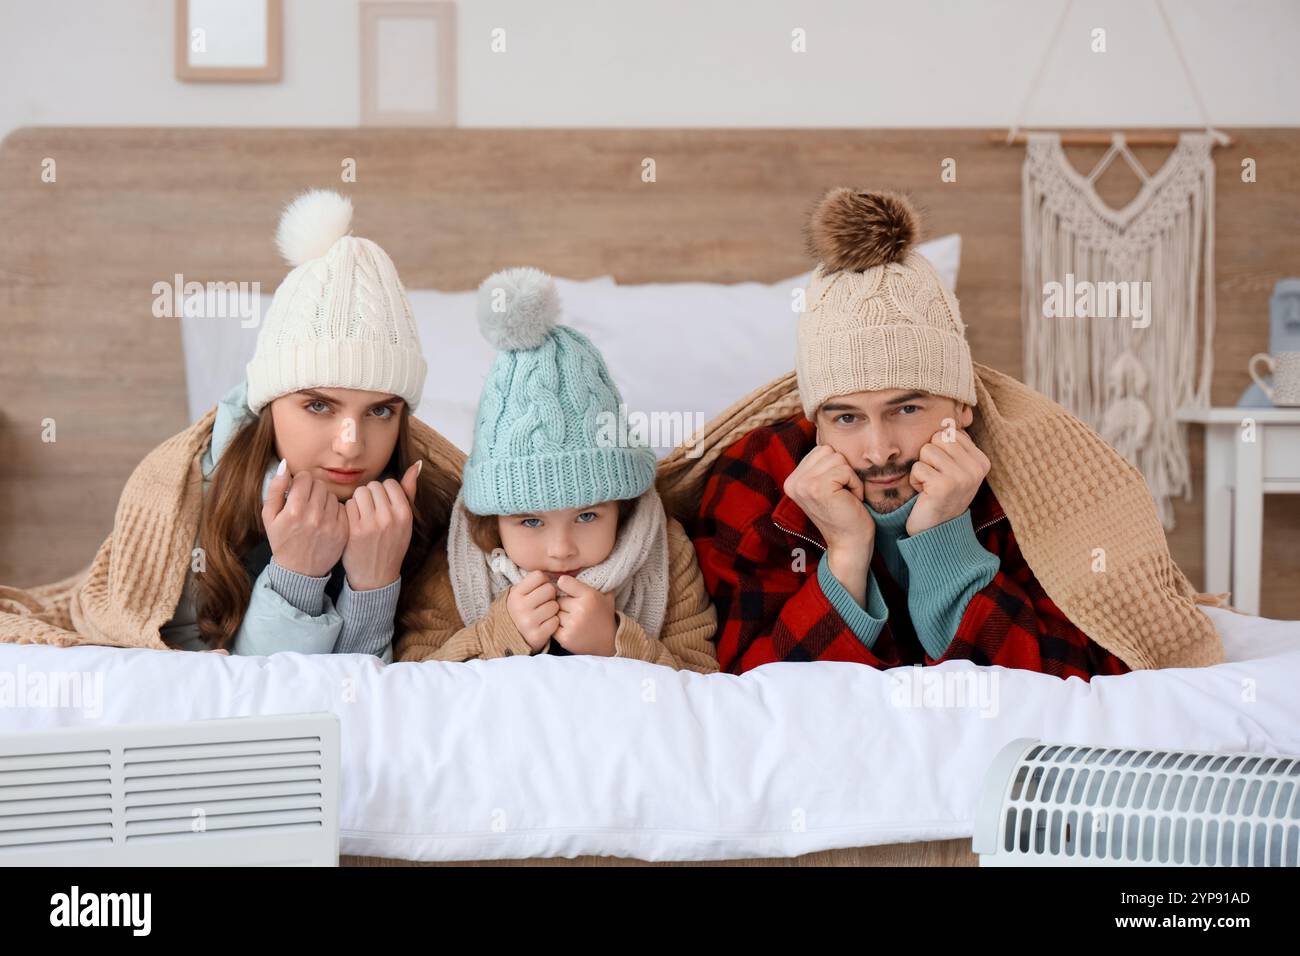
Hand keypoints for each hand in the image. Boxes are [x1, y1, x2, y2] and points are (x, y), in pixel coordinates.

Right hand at [262, 461, 349, 577]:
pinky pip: (342, 509)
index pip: (306, 478)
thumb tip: (285, 465)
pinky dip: (334, 511)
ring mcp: (331, 524)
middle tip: (307, 501)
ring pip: (332, 496)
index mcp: (294, 511)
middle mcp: (314, 516)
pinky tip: (326, 520)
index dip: (301, 481)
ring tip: (315, 512)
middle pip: (320, 485)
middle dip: (312, 489)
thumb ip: (275, 488)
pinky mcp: (343, 531)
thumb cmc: (282, 541)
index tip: (298, 490)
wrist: (299, 571)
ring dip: (324, 500)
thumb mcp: (269, 516)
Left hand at [341, 461, 420, 590]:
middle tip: (372, 511)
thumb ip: (409, 492)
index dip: (384, 492)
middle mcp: (389, 517)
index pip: (390, 483)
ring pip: (360, 493)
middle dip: (371, 495)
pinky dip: (349, 511)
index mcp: (405, 513)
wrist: (376, 576)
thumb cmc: (392, 544)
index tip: (384, 505)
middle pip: (374, 486)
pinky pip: (348, 505)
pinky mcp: (354, 530)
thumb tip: (416, 465)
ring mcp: (371, 523)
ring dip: (359, 501)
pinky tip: (354, 522)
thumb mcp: (406, 521)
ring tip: (363, 515)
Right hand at [506, 570, 560, 651]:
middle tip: (545, 602)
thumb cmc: (523, 610)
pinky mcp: (537, 635)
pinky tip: (546, 624)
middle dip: (551, 595)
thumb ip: (532, 582)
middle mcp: (520, 607)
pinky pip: (555, 622)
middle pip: (549, 589)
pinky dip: (553, 622)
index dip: (544, 581)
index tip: (540, 589)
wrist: (513, 637)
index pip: (539, 575)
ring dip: (553, 609)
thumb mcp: (520, 594)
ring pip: (554, 605)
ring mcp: (528, 622)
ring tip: (545, 613)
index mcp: (516, 594)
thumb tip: (554, 574)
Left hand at [552, 575, 615, 655]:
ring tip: (568, 617)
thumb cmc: (604, 616)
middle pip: (557, 598)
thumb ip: (593, 581)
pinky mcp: (565, 638)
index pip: (563, 582)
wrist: (609, 643)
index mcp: (590, 596)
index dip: (563, 585)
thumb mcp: (604, 595)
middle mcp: (581, 609)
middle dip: (560, 602)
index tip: (565, 587)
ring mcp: (572, 624)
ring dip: (557, 614)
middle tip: (569, 607)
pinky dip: (555, 625)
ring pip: (553, 612)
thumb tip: (576, 566)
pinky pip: (551, 625)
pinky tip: (565, 626)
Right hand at [783, 444, 875, 562]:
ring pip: (838, 458)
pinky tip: (850, 502)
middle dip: (843, 471)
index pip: (821, 450)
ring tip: (845, 498)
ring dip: (850, 478)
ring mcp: (803, 484)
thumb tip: (827, 435)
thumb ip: (821, 466)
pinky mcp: (818, 488)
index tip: (835, 493)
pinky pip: (846, 470)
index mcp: (792, 480)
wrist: (849, 545)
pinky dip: (855, 485)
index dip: (836, 468)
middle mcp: (793, 481)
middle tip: (841, 496)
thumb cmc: (845, 514)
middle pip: (829, 450)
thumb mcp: (827, 486)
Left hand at [905, 426, 989, 535]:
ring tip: (930, 487)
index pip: (950, 433)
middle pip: (937, 438)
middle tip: (936, 479)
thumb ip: (953, 444)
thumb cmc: (939, 495)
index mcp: (982, 460)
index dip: (939, 451)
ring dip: (921, 469)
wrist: (935, 531)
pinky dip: (915, 481)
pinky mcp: (944, 486)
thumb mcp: (953, 468)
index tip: (945, 472)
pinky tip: (925, 495)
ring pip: (926, 451)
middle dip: (929, 457)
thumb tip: (949, 417)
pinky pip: (918, 467)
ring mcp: (963, 477)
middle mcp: (977, 468)